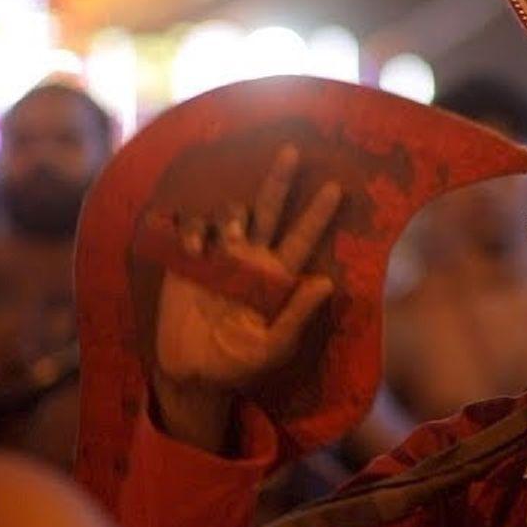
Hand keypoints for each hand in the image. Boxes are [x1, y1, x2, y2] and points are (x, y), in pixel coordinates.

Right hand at [152, 147, 340, 431]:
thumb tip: (326, 284)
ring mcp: (220, 256)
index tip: (337, 188)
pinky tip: (193, 251)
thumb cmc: (238, 365)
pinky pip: (193, 226)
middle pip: (270, 209)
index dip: (319, 214)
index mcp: (277, 277)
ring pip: (233, 212)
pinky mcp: (188, 259)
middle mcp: (252, 258)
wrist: (191, 374)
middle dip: (281, 180)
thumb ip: (298, 317)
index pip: (303, 238)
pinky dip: (194, 229)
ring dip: (232, 216)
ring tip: (228, 243)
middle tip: (294, 151)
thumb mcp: (272, 348)